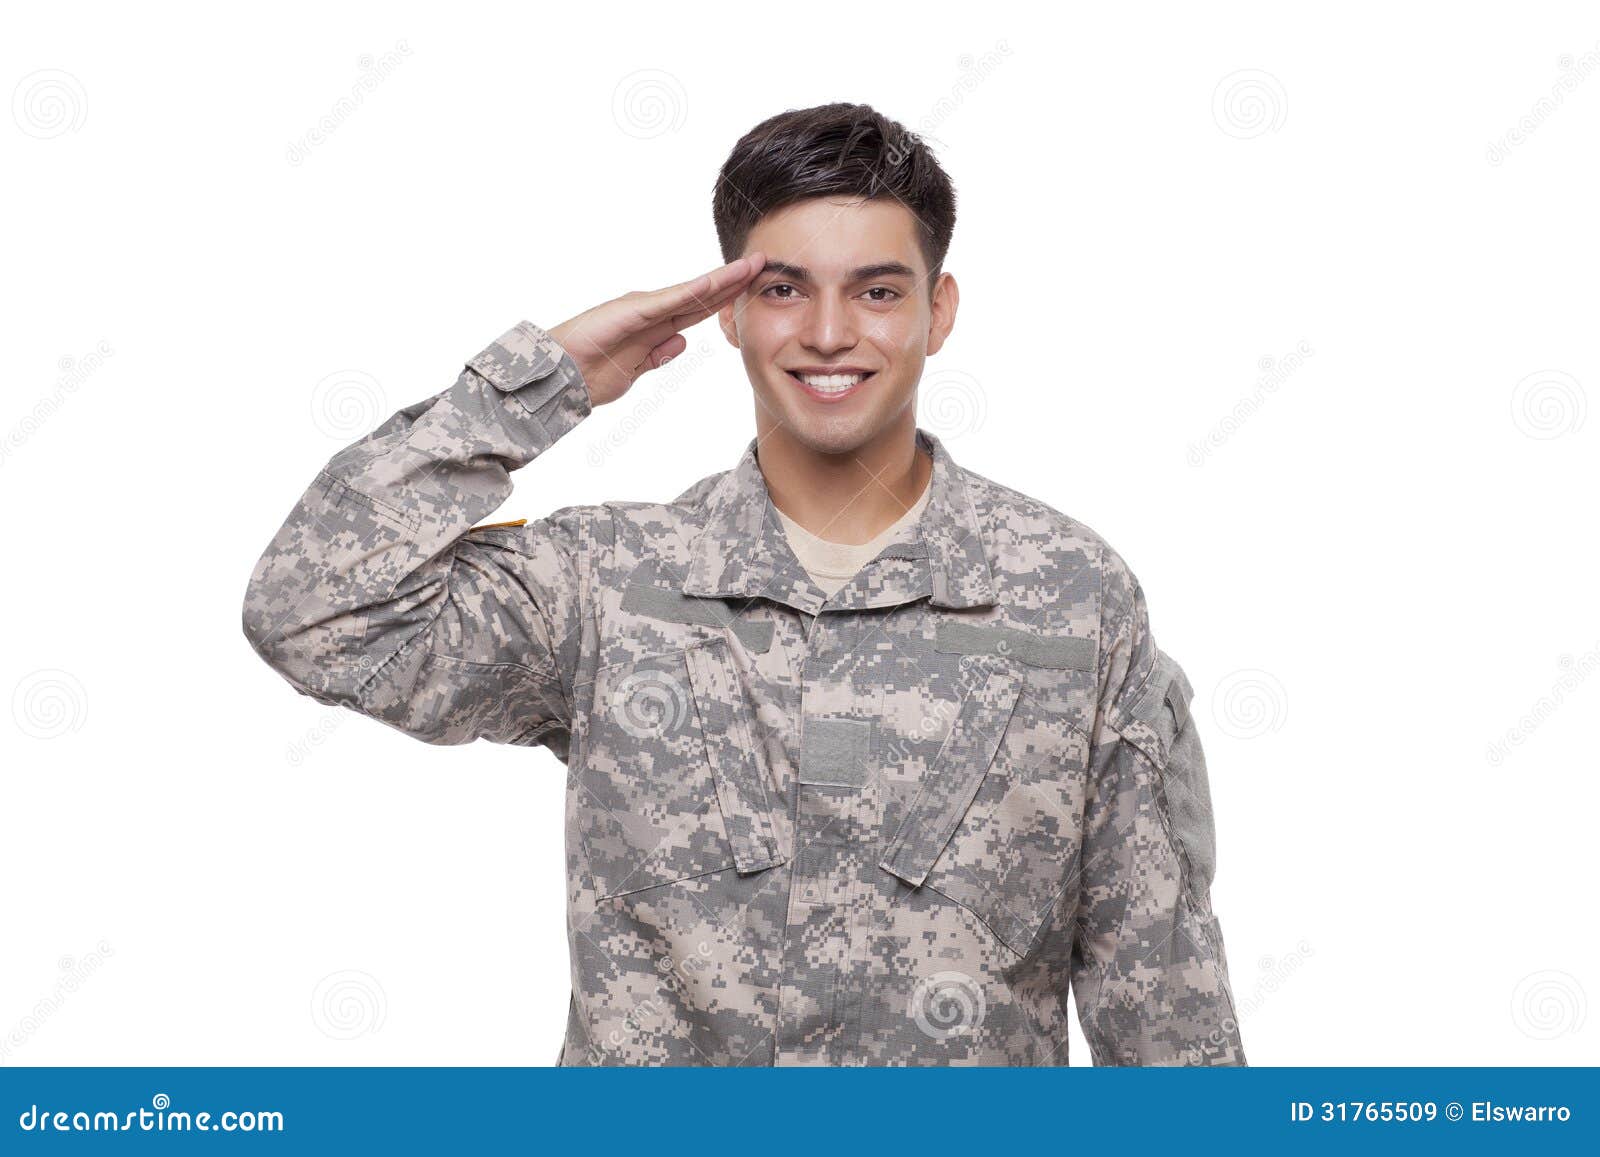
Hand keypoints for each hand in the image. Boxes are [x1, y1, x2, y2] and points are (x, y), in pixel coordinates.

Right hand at [548, 252, 764, 406]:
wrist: (560, 376)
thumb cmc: (590, 374)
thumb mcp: (635, 369)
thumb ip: (658, 355)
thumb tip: (682, 342)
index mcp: (654, 326)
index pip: (699, 310)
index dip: (727, 298)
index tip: (753, 289)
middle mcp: (651, 311)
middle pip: (702, 295)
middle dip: (734, 281)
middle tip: (763, 264)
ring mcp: (643, 307)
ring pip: (692, 291)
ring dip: (723, 279)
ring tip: (751, 265)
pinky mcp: (633, 310)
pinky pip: (670, 300)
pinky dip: (693, 292)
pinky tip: (715, 282)